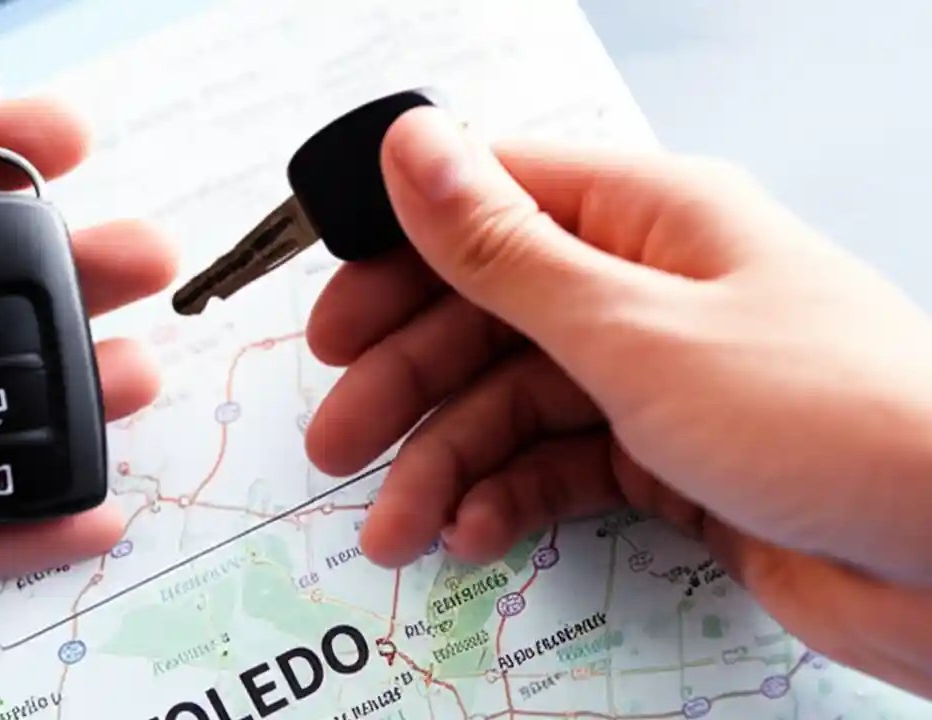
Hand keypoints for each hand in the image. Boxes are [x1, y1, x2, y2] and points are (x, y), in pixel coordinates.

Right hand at [305, 106, 931, 697]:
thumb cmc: (821, 417)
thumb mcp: (633, 329)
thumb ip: (505, 248)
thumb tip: (411, 145)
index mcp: (646, 216)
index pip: (489, 202)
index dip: (397, 257)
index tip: (330, 321)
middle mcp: (645, 284)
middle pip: (488, 313)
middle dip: (406, 381)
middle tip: (335, 441)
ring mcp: (655, 372)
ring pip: (514, 400)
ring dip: (447, 462)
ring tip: (397, 526)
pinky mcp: (665, 453)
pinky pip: (559, 461)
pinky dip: (510, 496)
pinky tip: (475, 532)